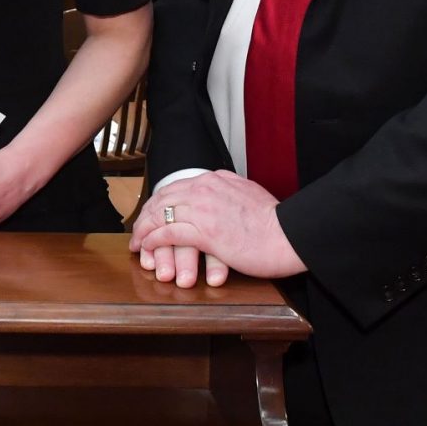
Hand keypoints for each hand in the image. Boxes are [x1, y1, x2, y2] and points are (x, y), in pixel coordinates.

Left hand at [129, 170, 303, 286]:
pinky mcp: (204, 232)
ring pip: (160, 215)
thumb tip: (223, 191)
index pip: (177, 186)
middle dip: (146, 215)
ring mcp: (203, 209)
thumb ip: (230, 191)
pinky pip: (168, 233)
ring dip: (144, 230)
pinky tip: (146, 247)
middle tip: (137, 230)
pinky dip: (153, 241)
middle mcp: (205, 188)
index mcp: (216, 178)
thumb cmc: (275, 222)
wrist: (289, 234)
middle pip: (163, 198)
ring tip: (137, 242)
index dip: (160, 201)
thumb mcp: (249, 193)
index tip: (152, 213)